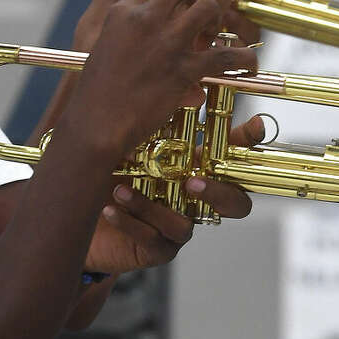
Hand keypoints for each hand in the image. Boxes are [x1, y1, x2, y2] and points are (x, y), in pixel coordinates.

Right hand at [62, 0, 246, 164]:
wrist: (97, 124)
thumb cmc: (95, 95)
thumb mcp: (104, 54)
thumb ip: (132, 45)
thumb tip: (158, 46)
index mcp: (122, 13)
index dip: (167, 2)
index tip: (171, 18)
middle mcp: (146, 19)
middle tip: (199, 17)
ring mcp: (168, 42)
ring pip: (208, 6)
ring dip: (216, 18)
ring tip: (213, 38)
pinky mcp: (185, 69)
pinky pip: (227, 55)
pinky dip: (244, 59)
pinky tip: (248, 66)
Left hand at [87, 108, 268, 268]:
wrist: (82, 212)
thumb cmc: (111, 170)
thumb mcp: (130, 141)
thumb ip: (160, 119)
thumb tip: (189, 89)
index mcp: (196, 170)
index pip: (236, 158)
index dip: (250, 144)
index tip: (256, 124)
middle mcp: (195, 200)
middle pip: (235, 204)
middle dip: (218, 194)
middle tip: (193, 182)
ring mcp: (179, 225)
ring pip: (185, 224)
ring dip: (151, 206)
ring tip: (120, 189)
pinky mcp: (156, 249)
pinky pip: (153, 240)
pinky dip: (130, 222)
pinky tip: (110, 208)